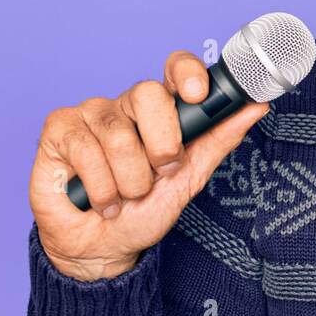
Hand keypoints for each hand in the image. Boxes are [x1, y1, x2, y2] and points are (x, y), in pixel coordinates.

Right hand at [28, 51, 269, 280]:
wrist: (102, 247)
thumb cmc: (143, 210)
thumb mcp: (189, 178)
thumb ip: (219, 140)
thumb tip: (256, 106)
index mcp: (162, 110)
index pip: (175, 68)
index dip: (186, 73)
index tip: (198, 94)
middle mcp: (127, 105)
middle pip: (148, 94)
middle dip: (162, 145)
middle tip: (159, 173)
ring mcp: (91, 113)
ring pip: (120, 136)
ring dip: (129, 181)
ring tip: (124, 195)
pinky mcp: (59, 128)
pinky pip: (86, 151)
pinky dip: (100, 188)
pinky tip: (99, 199)